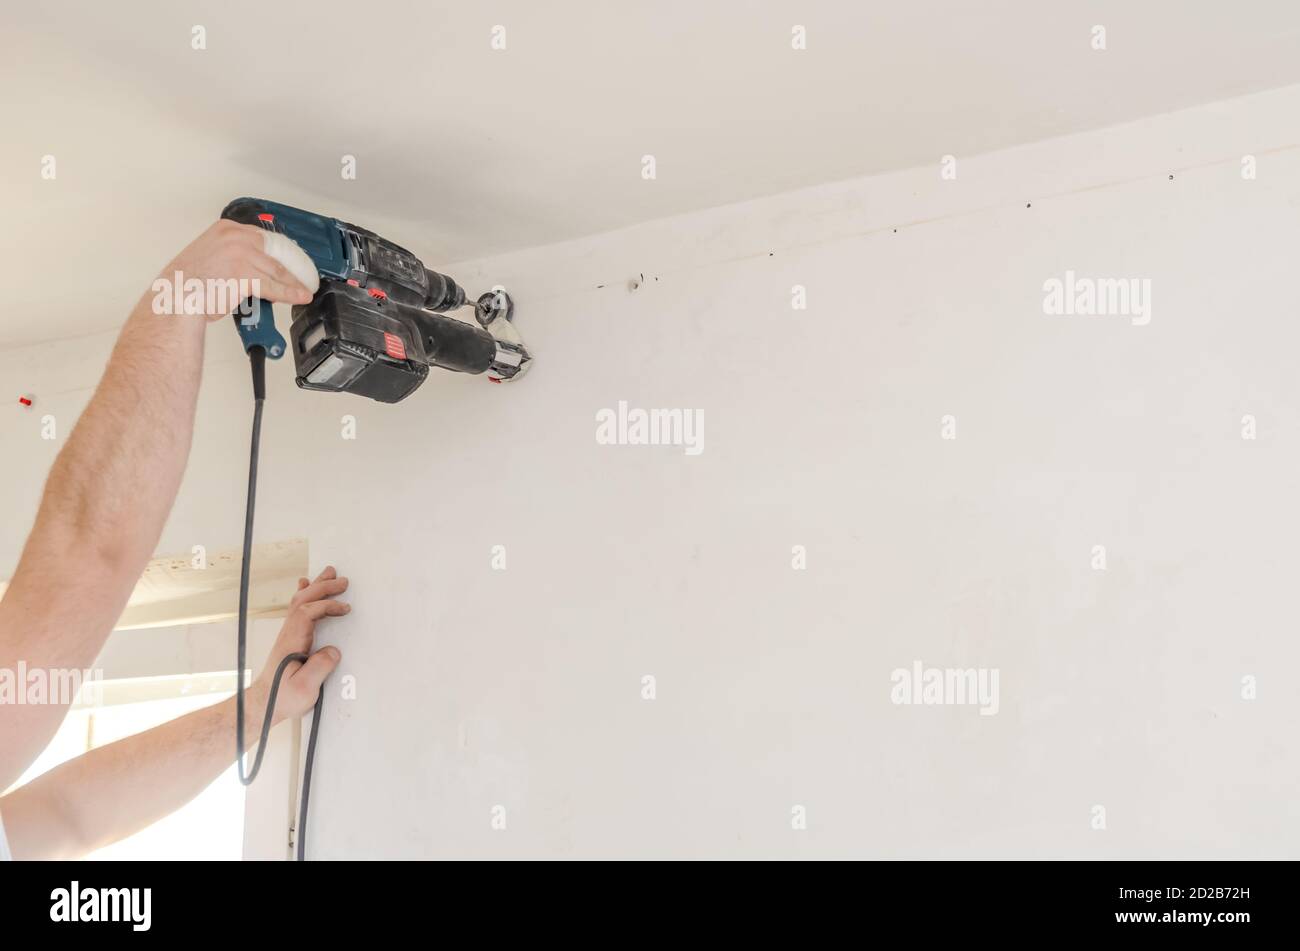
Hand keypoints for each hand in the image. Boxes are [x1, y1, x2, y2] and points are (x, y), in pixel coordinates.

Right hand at [163, 219, 314, 319]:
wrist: (176, 296)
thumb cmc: (188, 282)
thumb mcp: (210, 256)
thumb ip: (233, 256)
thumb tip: (254, 269)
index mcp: (226, 229)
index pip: (263, 239)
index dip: (280, 253)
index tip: (292, 261)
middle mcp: (235, 237)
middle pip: (273, 253)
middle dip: (291, 267)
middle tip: (303, 277)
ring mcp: (241, 254)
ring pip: (276, 270)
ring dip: (294, 282)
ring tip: (305, 289)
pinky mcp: (245, 274)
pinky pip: (273, 286)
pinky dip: (290, 293)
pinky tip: (299, 297)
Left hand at [253, 566, 349, 722]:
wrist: (264, 704)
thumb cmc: (283, 698)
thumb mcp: (304, 688)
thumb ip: (319, 668)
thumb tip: (334, 650)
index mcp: (292, 642)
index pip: (307, 613)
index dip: (327, 606)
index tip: (345, 608)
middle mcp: (288, 634)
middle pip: (304, 601)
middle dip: (323, 588)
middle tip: (343, 581)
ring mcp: (288, 634)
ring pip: (300, 602)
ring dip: (316, 587)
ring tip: (329, 574)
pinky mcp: (291, 638)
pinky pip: (297, 608)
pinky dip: (305, 594)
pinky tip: (305, 585)